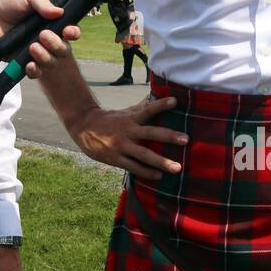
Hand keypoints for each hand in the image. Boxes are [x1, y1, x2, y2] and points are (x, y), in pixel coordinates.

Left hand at [0, 0, 81, 77]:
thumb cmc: (9, 3)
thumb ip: (44, 2)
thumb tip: (59, 12)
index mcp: (52, 23)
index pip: (70, 32)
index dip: (73, 34)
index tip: (68, 32)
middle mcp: (48, 39)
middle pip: (64, 50)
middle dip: (57, 45)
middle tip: (42, 35)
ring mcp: (37, 52)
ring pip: (52, 62)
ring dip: (46, 57)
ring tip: (32, 47)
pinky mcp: (24, 62)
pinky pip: (36, 72)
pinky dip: (36, 70)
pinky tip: (30, 65)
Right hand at [71, 95, 188, 179]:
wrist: (84, 127)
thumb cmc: (111, 120)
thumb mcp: (126, 112)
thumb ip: (143, 107)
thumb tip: (158, 95)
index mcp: (131, 118)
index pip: (148, 109)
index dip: (161, 105)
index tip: (175, 101)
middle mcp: (128, 131)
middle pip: (151, 133)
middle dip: (169, 136)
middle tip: (186, 140)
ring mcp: (122, 146)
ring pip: (144, 154)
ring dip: (161, 162)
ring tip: (177, 168)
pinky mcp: (116, 158)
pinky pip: (134, 167)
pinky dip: (147, 172)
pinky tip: (159, 175)